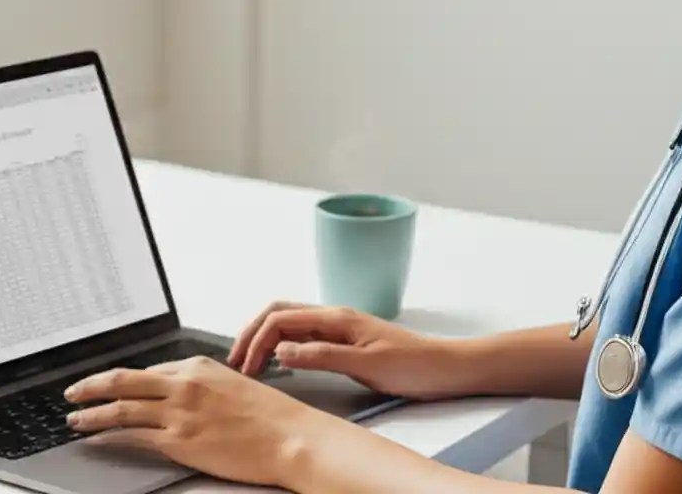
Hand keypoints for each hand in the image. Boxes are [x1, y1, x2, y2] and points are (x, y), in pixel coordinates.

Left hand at [64, 357, 334, 487]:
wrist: (290, 437)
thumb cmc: (271, 416)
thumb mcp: (233, 386)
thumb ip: (201, 387)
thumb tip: (177, 395)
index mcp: (198, 365)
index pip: (148, 371)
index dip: (121, 379)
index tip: (107, 384)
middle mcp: (184, 384)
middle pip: (122, 380)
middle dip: (90, 386)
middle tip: (71, 392)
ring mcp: (179, 413)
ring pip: (120, 409)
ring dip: (91, 414)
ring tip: (75, 419)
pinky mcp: (179, 441)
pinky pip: (132, 436)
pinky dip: (108, 436)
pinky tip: (97, 438)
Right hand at [228, 302, 463, 400]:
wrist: (445, 368)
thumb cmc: (413, 365)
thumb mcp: (366, 364)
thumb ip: (322, 355)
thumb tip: (280, 350)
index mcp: (337, 317)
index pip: (281, 319)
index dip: (256, 340)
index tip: (246, 367)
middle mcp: (334, 317)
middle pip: (280, 313)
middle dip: (252, 333)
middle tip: (236, 361)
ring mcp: (339, 328)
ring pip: (290, 324)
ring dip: (265, 338)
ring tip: (249, 362)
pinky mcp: (344, 341)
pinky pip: (304, 336)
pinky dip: (282, 345)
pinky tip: (278, 361)